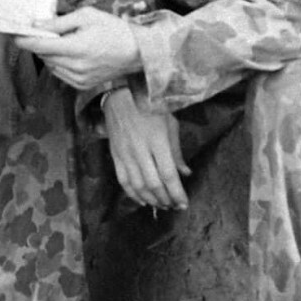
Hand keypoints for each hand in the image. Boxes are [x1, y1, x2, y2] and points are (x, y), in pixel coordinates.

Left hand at [13, 6, 141, 94]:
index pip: (41, 46)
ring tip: (63, 41)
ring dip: (49, 53)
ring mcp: (79, 78)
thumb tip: (37, 25)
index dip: (25, 40)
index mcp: (76, 48)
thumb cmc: (113, 29)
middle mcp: (76, 67)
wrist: (137, 52)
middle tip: (42, 31)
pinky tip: (70, 53)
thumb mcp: (86, 16)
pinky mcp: (82, 85)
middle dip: (39, 43)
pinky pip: (60, 74)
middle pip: (43, 56)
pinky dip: (58, 63)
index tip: (15, 34)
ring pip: (50, 65)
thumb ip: (59, 22)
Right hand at [103, 85, 189, 210]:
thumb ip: (177, 151)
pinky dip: (132, 194)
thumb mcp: (169, 123)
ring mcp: (125, 153)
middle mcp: (140, 149)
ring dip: (151, 200)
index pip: (168, 175)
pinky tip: (142, 200)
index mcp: (157, 140)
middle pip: (154, 184)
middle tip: (174, 206)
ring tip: (161, 205)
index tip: (184, 204)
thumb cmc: (150, 106)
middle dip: (166, 199)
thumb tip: (185, 173)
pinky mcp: (115, 154)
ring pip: (138, 186)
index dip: (177, 193)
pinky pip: (123, 180)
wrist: (119, 94)